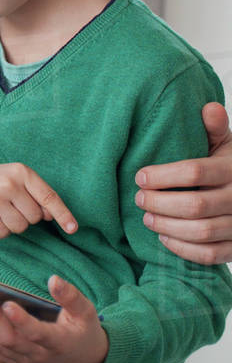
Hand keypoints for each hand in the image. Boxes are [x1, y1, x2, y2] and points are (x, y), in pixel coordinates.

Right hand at [0, 164, 77, 238]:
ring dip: (12, 225)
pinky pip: (3, 233)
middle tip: (10, 206)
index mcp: (21, 172)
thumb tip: (51, 216)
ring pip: (20, 227)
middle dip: (26, 217)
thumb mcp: (15, 180)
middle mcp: (8, 183)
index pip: (48, 197)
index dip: (63, 214)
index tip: (73, 229)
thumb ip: (36, 195)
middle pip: (35, 217)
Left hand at [0, 275, 107, 362]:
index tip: (7, 304)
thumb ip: (71, 296)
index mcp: (59, 342)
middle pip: (9, 340)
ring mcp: (26, 360)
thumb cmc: (83, 329)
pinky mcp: (16, 361)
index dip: (21, 321)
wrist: (84, 356)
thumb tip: (54, 279)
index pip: (37, 334)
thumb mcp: (86, 311)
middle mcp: (40, 355)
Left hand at [136, 102, 231, 263]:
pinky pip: (210, 255)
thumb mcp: (224, 144)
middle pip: (195, 205)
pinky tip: (164, 237)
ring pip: (201, 231)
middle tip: (138, 199)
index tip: (139, 176)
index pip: (195, 171)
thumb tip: (209, 108)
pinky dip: (183, 249)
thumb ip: (214, 128)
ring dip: (167, 225)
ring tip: (146, 218)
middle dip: (159, 202)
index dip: (162, 176)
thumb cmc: (227, 165)